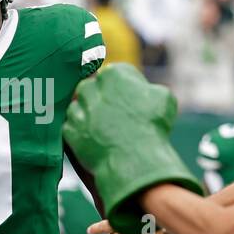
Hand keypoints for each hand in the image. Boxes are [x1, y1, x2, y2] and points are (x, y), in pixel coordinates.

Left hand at [63, 64, 201, 233]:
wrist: (135, 159)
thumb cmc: (153, 127)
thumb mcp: (163, 98)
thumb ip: (148, 88)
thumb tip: (144, 91)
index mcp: (113, 74)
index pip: (113, 74)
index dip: (120, 87)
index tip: (124, 98)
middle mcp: (91, 88)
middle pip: (91, 87)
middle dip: (98, 97)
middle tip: (111, 112)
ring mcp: (78, 110)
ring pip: (77, 106)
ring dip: (87, 113)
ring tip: (101, 126)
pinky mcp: (70, 130)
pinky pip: (71, 126)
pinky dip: (80, 131)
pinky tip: (92, 138)